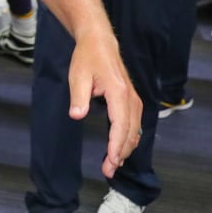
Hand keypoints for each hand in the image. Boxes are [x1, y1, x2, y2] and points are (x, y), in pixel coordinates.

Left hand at [67, 31, 142, 177]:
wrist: (99, 42)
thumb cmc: (87, 58)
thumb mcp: (77, 76)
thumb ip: (78, 97)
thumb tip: (76, 116)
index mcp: (119, 92)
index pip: (120, 125)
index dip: (116, 145)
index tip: (111, 161)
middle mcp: (131, 98)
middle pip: (130, 132)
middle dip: (120, 153)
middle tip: (108, 170)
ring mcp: (134, 99)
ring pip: (135, 130)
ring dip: (125, 148)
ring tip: (112, 165)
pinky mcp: (132, 100)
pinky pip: (134, 124)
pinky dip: (129, 139)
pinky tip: (120, 150)